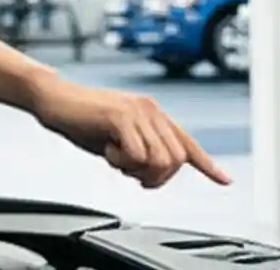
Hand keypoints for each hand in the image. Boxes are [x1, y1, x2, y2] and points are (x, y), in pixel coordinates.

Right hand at [29, 76, 231, 187]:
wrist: (54, 98)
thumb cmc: (81, 120)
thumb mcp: (116, 139)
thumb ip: (137, 151)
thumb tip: (151, 173)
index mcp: (153, 114)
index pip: (187, 143)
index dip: (208, 164)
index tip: (226, 180)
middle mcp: (152, 110)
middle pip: (175, 161)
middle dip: (153, 177)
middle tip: (127, 170)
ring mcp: (138, 111)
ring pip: (159, 161)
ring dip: (135, 170)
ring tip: (115, 155)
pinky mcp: (121, 116)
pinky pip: (137, 156)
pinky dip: (121, 162)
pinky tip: (107, 149)